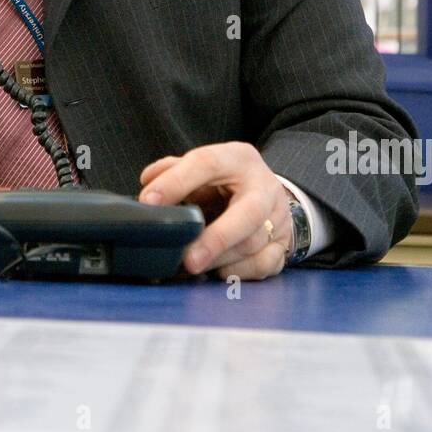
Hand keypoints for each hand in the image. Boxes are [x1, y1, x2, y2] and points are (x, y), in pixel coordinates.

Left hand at [139, 142, 292, 280]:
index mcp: (238, 159)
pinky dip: (238, 272)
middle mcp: (264, 187)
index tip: (149, 201)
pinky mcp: (283, 244)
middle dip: (217, 238)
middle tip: (187, 260)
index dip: (177, 182)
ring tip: (191, 265)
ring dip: (219, 259)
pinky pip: (264, 264)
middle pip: (248, 213)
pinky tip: (218, 270)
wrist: (270, 193)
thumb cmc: (227, 181)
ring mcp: (278, 217)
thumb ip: (175, 170)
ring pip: (252, 244)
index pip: (207, 164)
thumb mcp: (205, 167)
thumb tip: (148, 180)